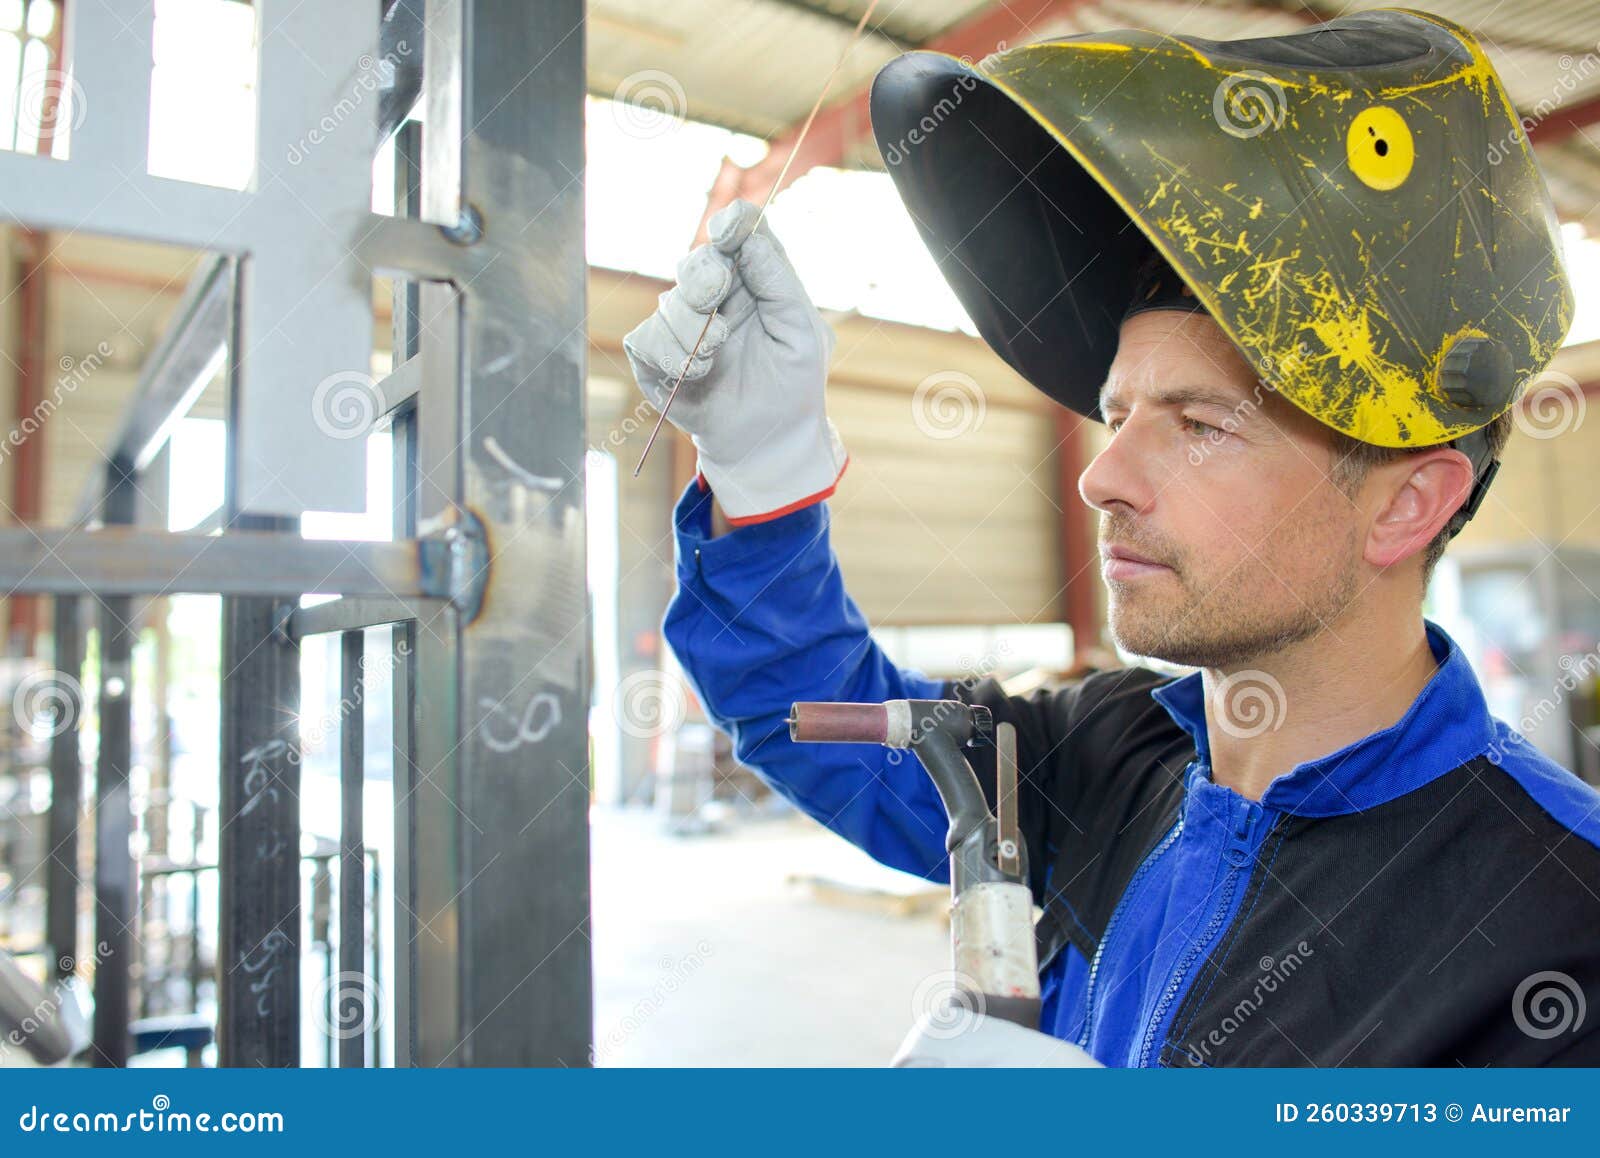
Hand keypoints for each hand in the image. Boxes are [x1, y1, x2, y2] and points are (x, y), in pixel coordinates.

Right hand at [623, 199, 847, 524]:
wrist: (768, 440)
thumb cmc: (792, 383)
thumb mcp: (800, 329)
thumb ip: (776, 278)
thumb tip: (750, 232)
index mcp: (752, 279)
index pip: (737, 233)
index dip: (729, 225)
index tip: (728, 231)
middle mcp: (713, 294)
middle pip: (696, 261)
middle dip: (704, 279)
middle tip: (718, 300)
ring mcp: (680, 323)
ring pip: (670, 303)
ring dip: (694, 333)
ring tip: (715, 359)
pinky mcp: (653, 355)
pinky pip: (647, 339)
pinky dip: (672, 358)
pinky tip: (696, 375)